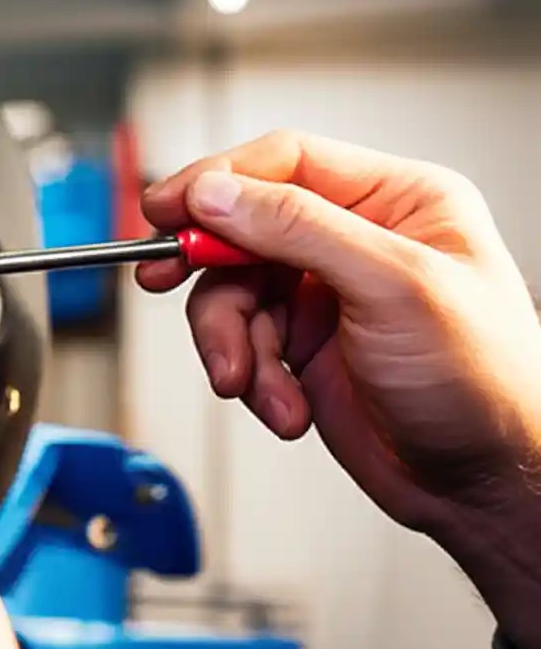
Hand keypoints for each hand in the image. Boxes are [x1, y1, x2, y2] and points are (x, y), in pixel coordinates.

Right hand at [138, 131, 540, 648]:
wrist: (484, 485)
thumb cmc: (484, 383)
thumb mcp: (392, 285)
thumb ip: (297, 228)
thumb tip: (218, 193)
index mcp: (396, 201)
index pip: (284, 163)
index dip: (218, 180)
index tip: (168, 207)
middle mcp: (355, 241)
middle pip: (243, 229)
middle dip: (208, 269)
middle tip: (165, 276)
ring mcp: (324, 297)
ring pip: (231, 292)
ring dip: (229, 341)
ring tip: (248, 379)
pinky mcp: (302, 349)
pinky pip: (241, 344)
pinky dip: (252, 379)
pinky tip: (286, 406)